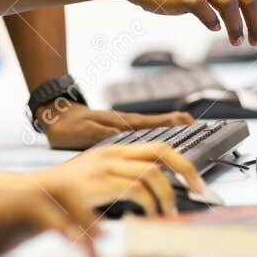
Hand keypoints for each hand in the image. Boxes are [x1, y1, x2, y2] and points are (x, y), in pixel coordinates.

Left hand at [0, 189, 100, 256]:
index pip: (31, 203)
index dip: (58, 221)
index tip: (78, 245)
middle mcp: (7, 200)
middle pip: (55, 189)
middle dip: (81, 213)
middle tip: (100, 246)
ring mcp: (17, 207)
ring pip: (61, 198)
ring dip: (83, 218)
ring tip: (100, 251)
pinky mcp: (23, 219)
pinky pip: (57, 215)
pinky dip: (76, 228)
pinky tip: (87, 255)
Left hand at [35, 100, 197, 150]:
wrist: (55, 117)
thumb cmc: (68, 126)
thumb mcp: (83, 132)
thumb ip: (104, 136)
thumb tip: (125, 139)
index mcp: (123, 125)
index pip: (156, 123)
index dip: (175, 125)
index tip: (192, 125)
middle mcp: (128, 124)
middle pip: (162, 125)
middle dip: (182, 127)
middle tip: (201, 130)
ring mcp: (125, 126)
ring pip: (156, 128)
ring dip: (174, 130)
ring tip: (192, 133)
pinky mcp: (120, 131)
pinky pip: (146, 132)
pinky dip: (160, 133)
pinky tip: (164, 140)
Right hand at [35, 143, 204, 217]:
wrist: (27, 196)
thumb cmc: (63, 197)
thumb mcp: (97, 184)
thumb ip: (124, 185)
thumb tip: (158, 199)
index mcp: (113, 152)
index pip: (159, 148)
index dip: (184, 164)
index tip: (198, 183)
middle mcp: (109, 154)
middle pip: (160, 154)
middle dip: (186, 172)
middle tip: (197, 194)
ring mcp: (100, 167)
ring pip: (149, 175)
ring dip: (163, 198)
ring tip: (163, 216)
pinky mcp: (92, 183)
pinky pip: (130, 191)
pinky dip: (144, 207)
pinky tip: (143, 220)